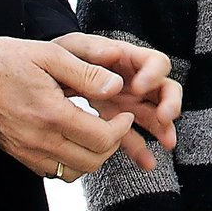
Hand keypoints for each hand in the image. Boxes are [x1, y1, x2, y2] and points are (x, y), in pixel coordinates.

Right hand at [0, 36, 137, 180]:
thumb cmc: (8, 61)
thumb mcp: (51, 55)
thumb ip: (87, 73)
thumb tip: (116, 86)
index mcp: (53, 115)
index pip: (102, 138)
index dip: (121, 127)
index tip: (124, 113)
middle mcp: (40, 140)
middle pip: (93, 160)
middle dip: (112, 143)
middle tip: (115, 123)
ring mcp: (28, 152)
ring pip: (75, 172)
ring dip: (93, 156)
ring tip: (97, 133)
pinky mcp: (20, 156)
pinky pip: (54, 172)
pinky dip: (71, 162)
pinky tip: (74, 140)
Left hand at [53, 32, 181, 169]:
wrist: (42, 75)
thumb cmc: (61, 54)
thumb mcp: (73, 46)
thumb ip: (92, 51)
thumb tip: (115, 56)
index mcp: (127, 58)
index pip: (155, 62)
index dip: (153, 75)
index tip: (139, 87)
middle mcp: (134, 80)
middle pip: (165, 89)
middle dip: (169, 103)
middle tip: (164, 116)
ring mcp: (127, 102)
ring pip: (153, 116)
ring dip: (162, 129)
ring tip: (167, 144)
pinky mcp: (116, 121)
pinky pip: (131, 136)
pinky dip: (139, 150)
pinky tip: (146, 163)